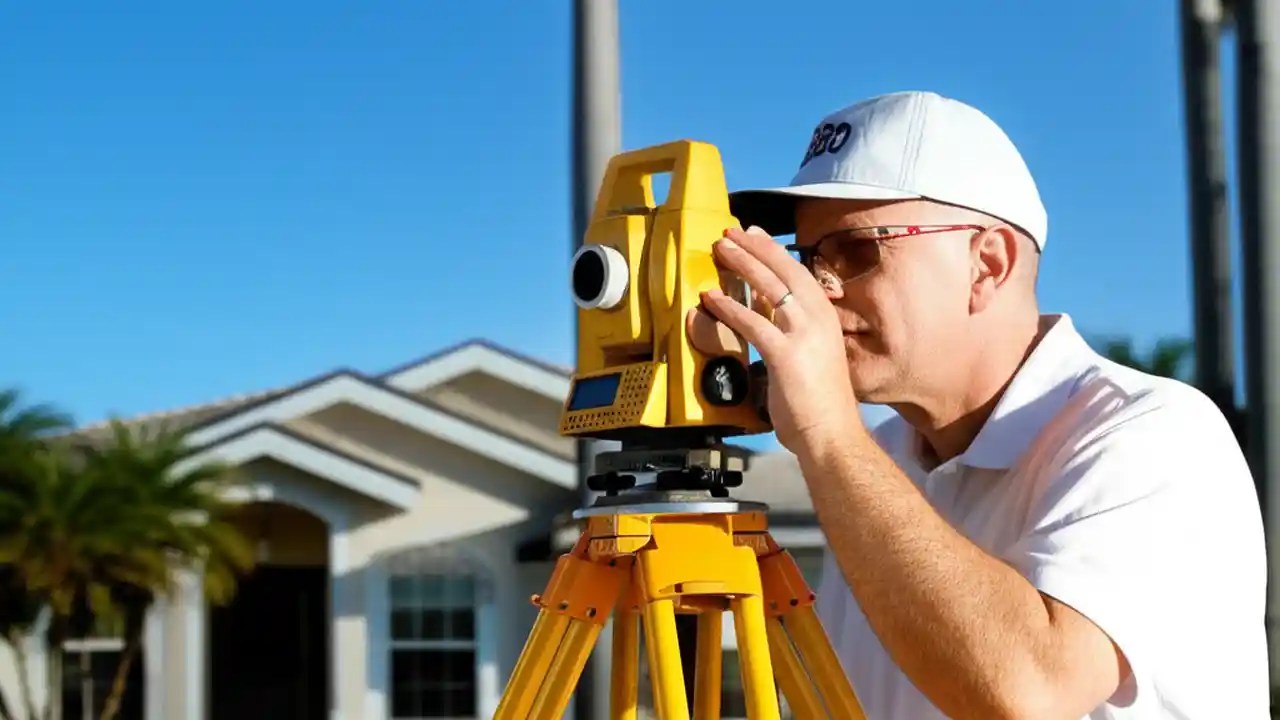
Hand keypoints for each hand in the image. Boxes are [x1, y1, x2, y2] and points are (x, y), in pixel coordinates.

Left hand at [695, 226, 863, 453]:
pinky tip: (710, 299)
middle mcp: (817, 318)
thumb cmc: (821, 404)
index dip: (773, 252)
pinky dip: (728, 308)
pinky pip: (752, 323)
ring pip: (768, 287)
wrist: (832, 434)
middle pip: (783, 270)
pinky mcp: (785, 353)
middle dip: (754, 247)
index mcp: (825, 317)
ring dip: (741, 265)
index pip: (798, 273)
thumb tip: (769, 323)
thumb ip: (793, 336)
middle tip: (730, 232)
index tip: (755, 235)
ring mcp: (803, 334)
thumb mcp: (811, 357)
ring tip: (718, 249)